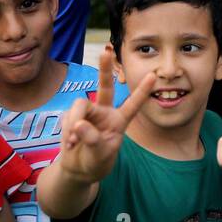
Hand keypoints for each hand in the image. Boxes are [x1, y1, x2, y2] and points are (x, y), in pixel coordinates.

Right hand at [57, 48, 156, 182]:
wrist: (78, 170)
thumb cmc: (96, 162)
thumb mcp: (100, 155)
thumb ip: (93, 139)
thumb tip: (79, 123)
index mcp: (119, 121)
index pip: (133, 104)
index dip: (142, 91)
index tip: (154, 75)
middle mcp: (104, 112)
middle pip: (105, 87)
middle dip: (104, 69)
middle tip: (106, 51)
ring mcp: (87, 113)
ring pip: (80, 106)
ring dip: (75, 123)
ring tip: (74, 141)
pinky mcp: (71, 117)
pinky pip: (67, 118)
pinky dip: (67, 131)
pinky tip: (69, 144)